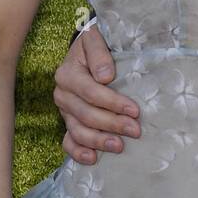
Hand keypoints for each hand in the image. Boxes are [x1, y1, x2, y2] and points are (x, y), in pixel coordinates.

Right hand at [54, 24, 139, 163]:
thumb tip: (105, 77)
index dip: (113, 103)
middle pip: (86, 115)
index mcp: (67, 74)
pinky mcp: (68, 121)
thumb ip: (99, 53)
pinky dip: (78, 152)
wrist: (86, 50)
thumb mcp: (95, 38)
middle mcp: (62, 94)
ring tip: (120, 146)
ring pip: (78, 131)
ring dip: (99, 141)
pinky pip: (68, 141)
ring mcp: (64, 110)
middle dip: (112, 124)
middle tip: (135, 130)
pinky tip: (93, 158)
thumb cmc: (95, 44)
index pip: (91, 92)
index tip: (134, 110)